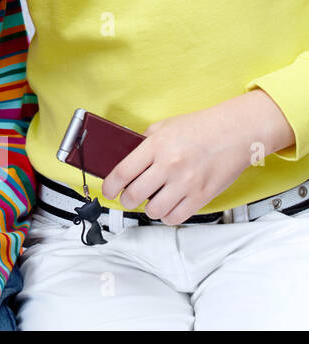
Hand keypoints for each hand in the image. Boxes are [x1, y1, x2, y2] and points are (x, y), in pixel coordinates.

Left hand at [100, 90, 293, 224]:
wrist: (235, 132)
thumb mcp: (164, 127)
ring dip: (148, 209)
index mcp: (155, 146)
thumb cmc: (200, 127)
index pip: (122, 173)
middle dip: (126, 200)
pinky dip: (168, 216)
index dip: (109, 187)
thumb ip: (143, 143)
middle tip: (128, 198)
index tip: (108, 191)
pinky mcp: (202, 196)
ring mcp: (186, 183)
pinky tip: (168, 207)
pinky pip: (176, 217)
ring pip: (154, 210)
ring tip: (151, 202)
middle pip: (134, 195)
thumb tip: (126, 159)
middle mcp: (169, 165)